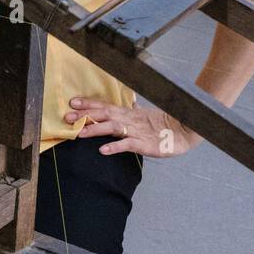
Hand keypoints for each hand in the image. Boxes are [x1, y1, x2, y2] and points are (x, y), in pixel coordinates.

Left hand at [66, 97, 201, 157]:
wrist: (186, 130)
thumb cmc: (164, 125)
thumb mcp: (145, 116)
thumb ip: (133, 111)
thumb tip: (127, 104)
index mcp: (129, 113)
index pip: (105, 106)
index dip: (89, 104)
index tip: (72, 102)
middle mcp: (130, 120)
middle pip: (104, 114)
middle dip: (85, 115)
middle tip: (67, 117)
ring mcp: (136, 131)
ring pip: (113, 127)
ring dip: (95, 129)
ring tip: (80, 133)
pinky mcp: (145, 144)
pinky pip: (128, 145)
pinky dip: (115, 147)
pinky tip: (103, 150)